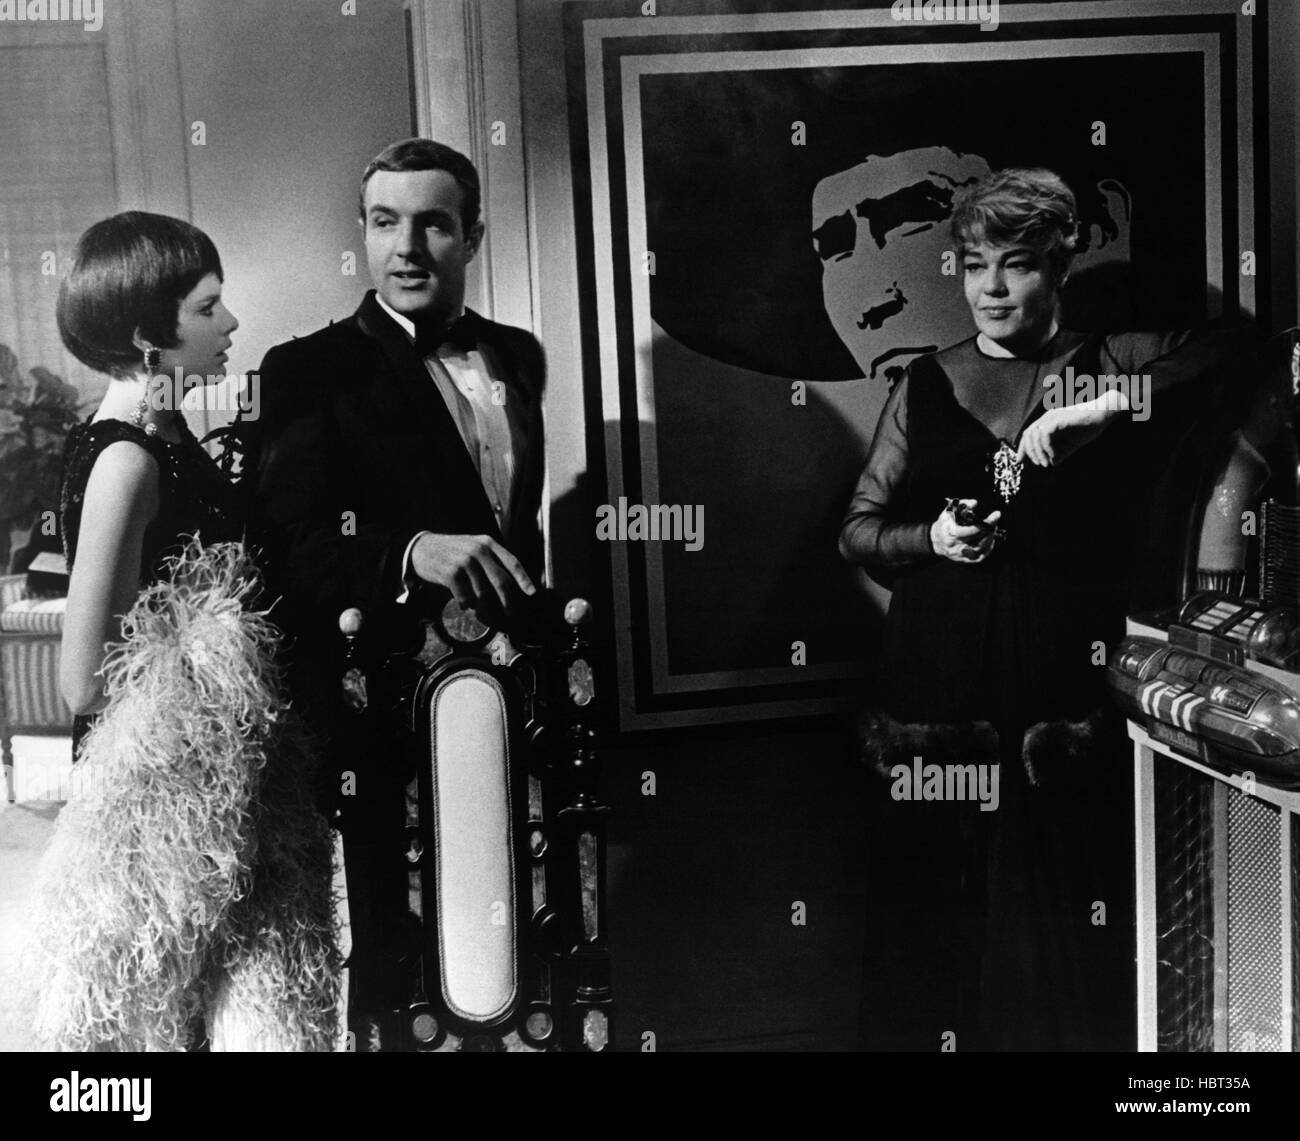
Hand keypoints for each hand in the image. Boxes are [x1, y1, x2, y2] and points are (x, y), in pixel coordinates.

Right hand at [410, 533, 535, 617]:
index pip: (512, 562)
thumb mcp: (474, 546)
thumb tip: (511, 585)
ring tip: (477, 607)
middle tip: (510, 611)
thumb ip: (491, 560)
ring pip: (483, 593)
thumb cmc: (452, 551)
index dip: (524, 579)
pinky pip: (465, 597)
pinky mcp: (451, 573)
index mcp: (488, 543)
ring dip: (482, 605)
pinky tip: (463, 603)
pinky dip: (466, 604)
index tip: (532, 593)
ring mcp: (465, 561)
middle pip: (501, 581)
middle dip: (507, 600)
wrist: (422, 548)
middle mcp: (478, 550)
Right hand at [930, 502, 1001, 563]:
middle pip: (979, 539)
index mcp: (952, 533)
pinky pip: (979, 558)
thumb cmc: (943, 525)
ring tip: (992, 530)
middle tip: (994, 522)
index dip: (987, 523)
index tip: (996, 515)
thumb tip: (974, 503)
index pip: (973, 530)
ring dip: (990, 538)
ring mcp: (960, 554)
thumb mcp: (949, 512)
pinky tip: (990, 541)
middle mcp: (956, 545)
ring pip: (981, 549)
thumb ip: (962, 505)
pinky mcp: (964, 560)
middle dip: (990, 529)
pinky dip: (988, 550)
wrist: (936, 541)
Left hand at [1016, 392, 1126, 467]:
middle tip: (1038, 464)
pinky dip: (1046, 447)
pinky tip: (1053, 455)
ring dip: (1038, 451)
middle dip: (1029, 451)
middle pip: (1028, 434)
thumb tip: (1051, 463)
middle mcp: (1047, 418)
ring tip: (1045, 462)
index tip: (1020, 461)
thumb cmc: (1088, 427)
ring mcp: (1052, 416)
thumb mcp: (1071, 445)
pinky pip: (1045, 434)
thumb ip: (1060, 452)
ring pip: (1034, 434)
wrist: (1103, 415)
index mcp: (1048, 422)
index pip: (1029, 434)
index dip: (1023, 448)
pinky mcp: (1059, 418)